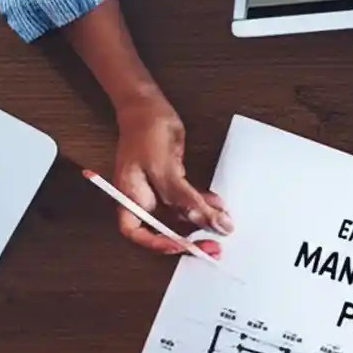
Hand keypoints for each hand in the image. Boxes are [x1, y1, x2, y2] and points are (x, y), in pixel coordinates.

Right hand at [113, 93, 232, 254]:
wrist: (148, 106)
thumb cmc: (145, 132)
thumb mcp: (164, 167)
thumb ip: (183, 198)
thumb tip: (206, 222)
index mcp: (129, 198)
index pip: (138, 232)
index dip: (158, 244)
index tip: (183, 246)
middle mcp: (142, 199)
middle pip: (163, 230)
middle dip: (189, 239)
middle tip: (213, 245)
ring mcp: (158, 192)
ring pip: (181, 217)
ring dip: (201, 222)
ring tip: (223, 225)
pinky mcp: (172, 183)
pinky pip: (188, 200)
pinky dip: (203, 204)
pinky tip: (218, 205)